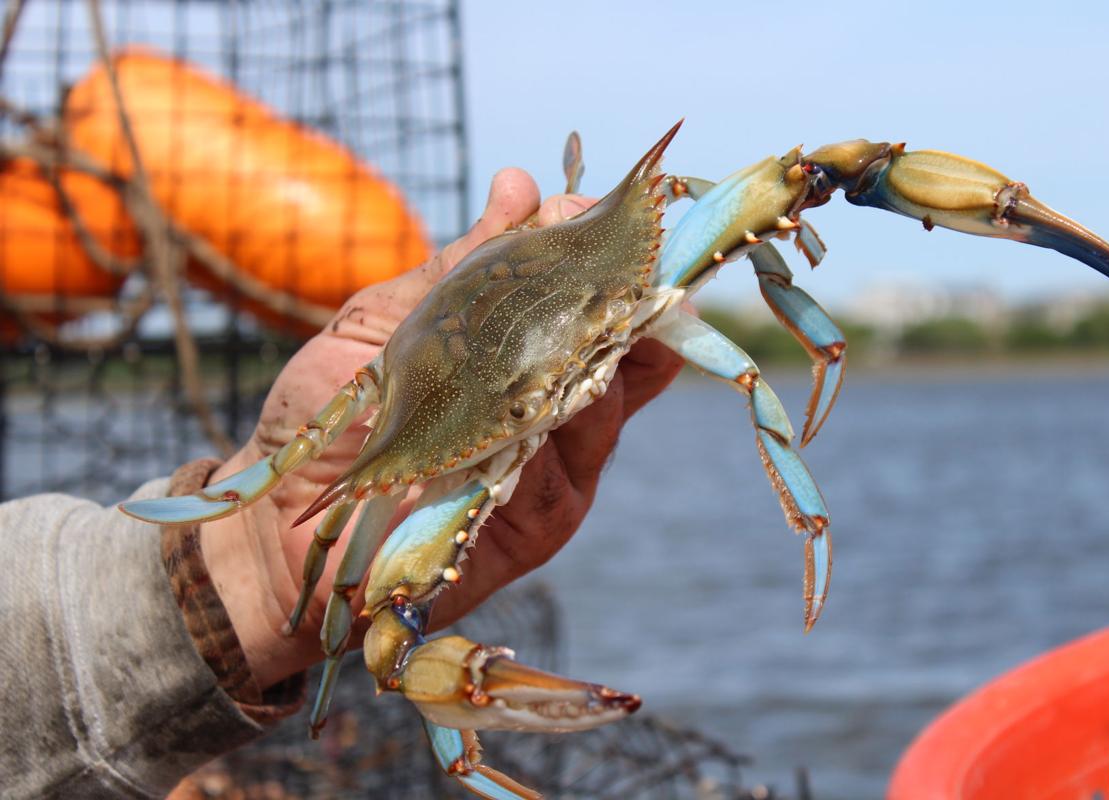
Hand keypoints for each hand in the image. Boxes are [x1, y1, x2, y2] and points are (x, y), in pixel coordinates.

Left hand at [200, 169, 682, 688]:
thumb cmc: (324, 421)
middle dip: (635, 291)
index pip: (570, 287)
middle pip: (611, 337)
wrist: (283, 530)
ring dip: (623, 346)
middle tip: (652, 250)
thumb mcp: (386, 324)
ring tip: (631, 302)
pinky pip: (589, 455)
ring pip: (612, 390)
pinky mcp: (552, 510)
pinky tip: (594, 377)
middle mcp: (537, 394)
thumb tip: (520, 182)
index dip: (597, 248)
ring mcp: (551, 453)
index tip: (615, 208)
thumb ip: (459, 267)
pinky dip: (595, 414)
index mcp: (503, 345)